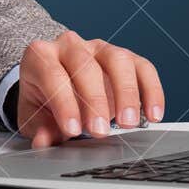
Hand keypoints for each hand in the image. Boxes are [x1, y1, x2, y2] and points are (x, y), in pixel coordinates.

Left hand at [17, 30, 164, 149]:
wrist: (56, 83)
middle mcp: (70, 46)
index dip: (63, 103)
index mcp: (41, 56)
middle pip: (85, 65)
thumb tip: (44, 142)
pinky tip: (153, 114)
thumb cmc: (44, 97)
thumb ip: (41, 128)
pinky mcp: (125, 56)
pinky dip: (151, 91)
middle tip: (100, 131)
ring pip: (117, 60)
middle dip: (94, 101)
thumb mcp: (35, 115)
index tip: (73, 130)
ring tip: (128, 123)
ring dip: (126, 93)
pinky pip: (143, 67)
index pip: (52, 75)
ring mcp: (99, 48)